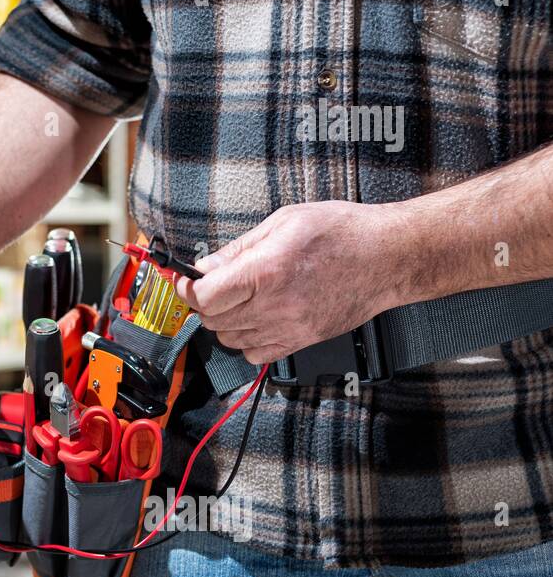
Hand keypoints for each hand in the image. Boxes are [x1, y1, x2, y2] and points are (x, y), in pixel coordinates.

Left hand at [174, 201, 407, 365]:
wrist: (390, 257)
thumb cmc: (343, 232)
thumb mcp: (284, 221)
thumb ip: (239, 248)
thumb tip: (205, 266)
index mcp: (265, 271)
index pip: (204, 296)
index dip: (187, 289)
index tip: (185, 281)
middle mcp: (274, 305)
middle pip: (212, 320)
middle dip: (205, 302)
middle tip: (214, 285)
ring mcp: (289, 328)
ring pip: (230, 340)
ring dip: (224, 322)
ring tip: (238, 300)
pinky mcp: (302, 341)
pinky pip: (256, 355)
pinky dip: (247, 341)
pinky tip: (257, 319)